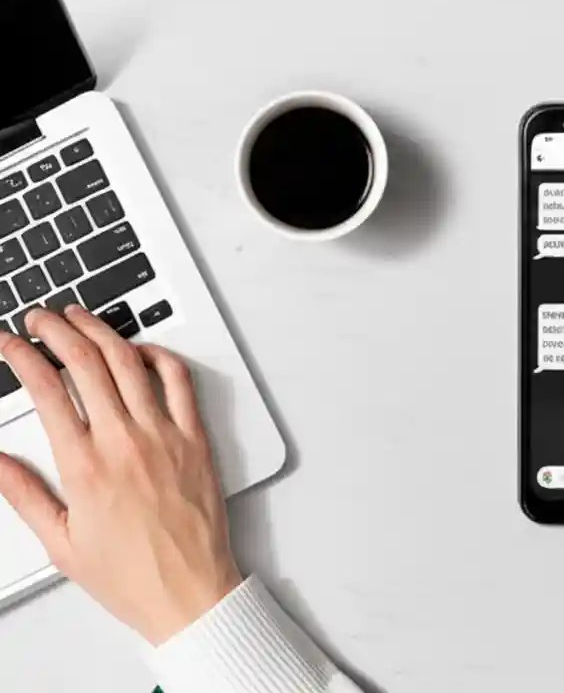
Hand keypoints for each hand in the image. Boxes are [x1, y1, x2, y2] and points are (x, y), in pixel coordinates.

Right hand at [0, 306, 240, 644]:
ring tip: (80, 318)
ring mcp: (165, 437)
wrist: (190, 593)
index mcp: (84, 466)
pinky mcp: (197, 440)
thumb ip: (22, 493)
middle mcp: (125, 443)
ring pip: (131, 363)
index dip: (21, 356)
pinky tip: (140, 349)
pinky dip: (159, 356)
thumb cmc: (129, 575)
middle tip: (39, 318)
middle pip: (87, 363)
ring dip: (102, 332)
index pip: (46, 390)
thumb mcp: (59, 541)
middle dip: (57, 330)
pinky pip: (180, 383)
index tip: (8, 342)